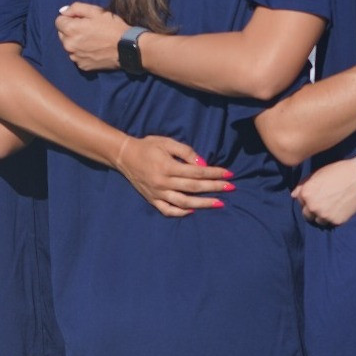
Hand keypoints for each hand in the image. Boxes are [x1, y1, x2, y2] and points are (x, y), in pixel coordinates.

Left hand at [56, 3, 126, 71]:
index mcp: (71, 29)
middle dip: (71, 30)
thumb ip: (76, 8)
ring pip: (69, 46)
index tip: (82, 20)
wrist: (127, 48)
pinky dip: (82, 52)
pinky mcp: (82, 66)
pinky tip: (94, 49)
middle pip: (62, 34)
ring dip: (75, 42)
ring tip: (92, 40)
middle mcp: (69, 45)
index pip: (58, 21)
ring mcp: (75, 57)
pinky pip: (76, 56)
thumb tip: (63, 11)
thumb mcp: (96, 11)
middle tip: (88, 29)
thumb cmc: (112, 27)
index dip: (70, 18)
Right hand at [113, 135, 232, 217]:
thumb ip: (186, 152)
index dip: (214, 173)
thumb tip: (203, 164)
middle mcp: (163, 182)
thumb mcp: (167, 142)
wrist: (124, 156)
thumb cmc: (148, 146)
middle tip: (231, 188)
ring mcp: (157, 193)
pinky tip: (194, 211)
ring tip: (219, 203)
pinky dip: (181, 213)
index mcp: (168, 167)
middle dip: (214, 188)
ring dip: (203, 204)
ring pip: (183, 203)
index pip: (197, 172)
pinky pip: (168, 210)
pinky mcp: (152, 199)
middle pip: (194, 188)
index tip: (229, 174)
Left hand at [293, 156, 355, 226]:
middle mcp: (312, 206)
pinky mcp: (336, 221)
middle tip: (324, 202)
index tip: (318, 194)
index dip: (308, 197)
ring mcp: (324, 215)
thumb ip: (303, 184)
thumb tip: (293, 195)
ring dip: (322, 215)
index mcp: (306, 193)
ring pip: (318, 220)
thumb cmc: (339, 171)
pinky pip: (331, 223)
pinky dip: (334, 217)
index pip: (300, 201)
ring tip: (333, 206)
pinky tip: (341, 208)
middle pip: (306, 214)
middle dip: (313, 209)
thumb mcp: (318, 173)